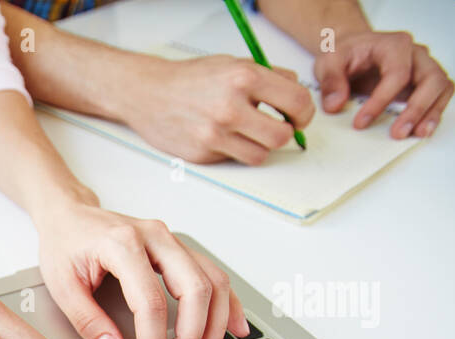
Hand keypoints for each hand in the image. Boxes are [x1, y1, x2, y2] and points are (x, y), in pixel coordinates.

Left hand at [35, 197, 248, 338]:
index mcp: (123, 244)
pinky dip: (229, 304)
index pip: (151, 302)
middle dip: (192, 336)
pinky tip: (235, 328)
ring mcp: (171, 240)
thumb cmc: (64, 243)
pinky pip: (213, 275)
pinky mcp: (178, 249)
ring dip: (214, 325)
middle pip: (194, 289)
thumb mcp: (61, 285)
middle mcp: (155, 237)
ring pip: (212, 281)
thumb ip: (86, 320)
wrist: (69, 213)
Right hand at [113, 54, 314, 165]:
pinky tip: (222, 136)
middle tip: (278, 127)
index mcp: (244, 77)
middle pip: (282, 136)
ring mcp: (215, 134)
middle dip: (285, 133)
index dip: (304, 112)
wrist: (150, 94)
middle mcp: (230, 107)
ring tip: (251, 134)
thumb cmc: (193, 79)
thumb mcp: (234, 64)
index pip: (297, 102)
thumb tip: (297, 97)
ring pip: (260, 155)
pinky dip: (234, 150)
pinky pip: (234, 159)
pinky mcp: (203, 153)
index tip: (299, 115)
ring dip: (261, 147)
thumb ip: (269, 77)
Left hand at [313, 31, 454, 137]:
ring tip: (417, 134)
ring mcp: (424, 68)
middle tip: (398, 133)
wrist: (354, 51)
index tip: (360, 123)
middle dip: (416, 108)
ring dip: (431, 112)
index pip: (397, 73)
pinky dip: (434, 113)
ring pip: (441, 87)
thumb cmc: (346, 54)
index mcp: (394, 45)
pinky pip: (440, 96)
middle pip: (431, 78)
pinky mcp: (426, 83)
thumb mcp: (329, 61)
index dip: (381, 100)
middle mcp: (415, 54)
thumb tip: (335, 105)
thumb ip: (331, 81)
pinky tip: (420, 130)